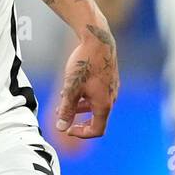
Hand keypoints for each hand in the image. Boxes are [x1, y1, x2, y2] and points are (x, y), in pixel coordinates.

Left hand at [55, 22, 118, 139]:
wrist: (98, 40)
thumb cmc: (84, 64)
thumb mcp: (71, 89)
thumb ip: (66, 110)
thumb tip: (61, 128)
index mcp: (104, 104)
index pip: (97, 130)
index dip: (82, 133)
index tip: (67, 129)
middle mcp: (111, 98)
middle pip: (97, 118)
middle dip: (78, 119)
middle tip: (64, 118)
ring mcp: (112, 88)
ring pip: (96, 104)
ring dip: (80, 107)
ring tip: (62, 101)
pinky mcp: (110, 78)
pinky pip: (98, 93)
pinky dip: (85, 96)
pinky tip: (72, 87)